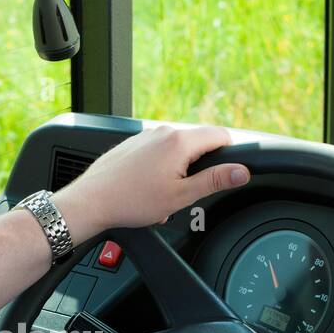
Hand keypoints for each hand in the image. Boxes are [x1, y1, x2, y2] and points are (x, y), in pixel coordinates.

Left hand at [53, 125, 250, 239]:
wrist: (93, 200)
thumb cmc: (131, 200)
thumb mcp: (181, 196)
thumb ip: (214, 181)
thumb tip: (240, 172)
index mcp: (179, 141)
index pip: (221, 136)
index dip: (229, 156)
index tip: (224, 173)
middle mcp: (163, 132)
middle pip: (198, 143)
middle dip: (199, 168)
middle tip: (185, 193)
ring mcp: (146, 135)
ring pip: (177, 150)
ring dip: (178, 171)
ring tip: (163, 195)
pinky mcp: (134, 143)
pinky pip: (159, 152)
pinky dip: (161, 169)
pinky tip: (149, 189)